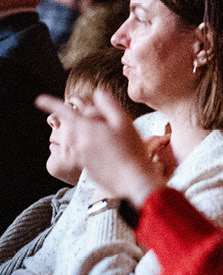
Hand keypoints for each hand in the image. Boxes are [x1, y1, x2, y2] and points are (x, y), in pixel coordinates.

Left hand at [36, 90, 166, 208]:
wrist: (131, 181)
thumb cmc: (131, 151)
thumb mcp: (124, 122)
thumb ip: (109, 105)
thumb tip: (97, 93)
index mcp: (87, 129)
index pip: (66, 113)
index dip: (52, 105)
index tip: (39, 100)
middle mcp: (79, 142)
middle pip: (78, 123)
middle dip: (90, 119)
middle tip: (112, 123)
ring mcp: (81, 155)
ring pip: (81, 136)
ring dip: (91, 132)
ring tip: (114, 138)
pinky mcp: (85, 165)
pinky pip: (85, 148)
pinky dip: (94, 145)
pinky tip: (112, 151)